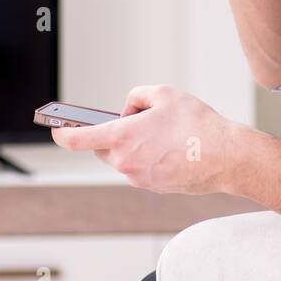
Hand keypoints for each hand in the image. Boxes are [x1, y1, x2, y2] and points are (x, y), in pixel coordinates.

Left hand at [50, 85, 243, 194]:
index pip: (77, 139)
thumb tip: (128, 112)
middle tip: (138, 119)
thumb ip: (136, 96)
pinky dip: (150, 157)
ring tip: (165, 132)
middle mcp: (125, 162)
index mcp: (121, 137)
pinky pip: (142, 168)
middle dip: (114, 133)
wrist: (226, 157)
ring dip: (135, 145)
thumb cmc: (196, 124)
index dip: (62, 133)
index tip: (55, 129)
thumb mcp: (163, 93)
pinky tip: (173, 147)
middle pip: (104, 147)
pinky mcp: (154, 187)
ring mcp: (139, 178)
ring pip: (125, 158)